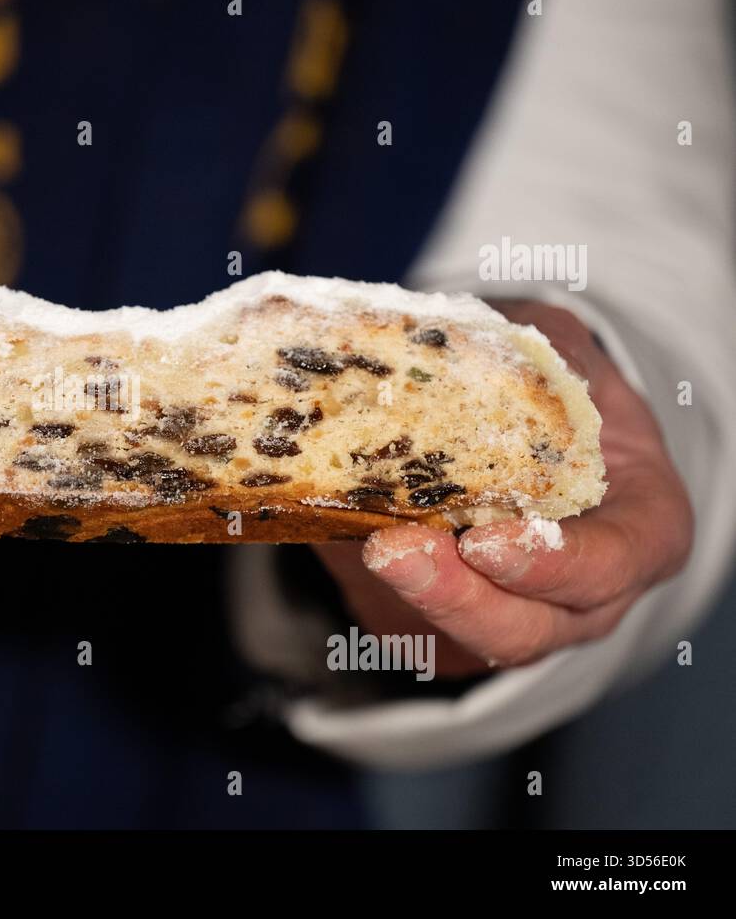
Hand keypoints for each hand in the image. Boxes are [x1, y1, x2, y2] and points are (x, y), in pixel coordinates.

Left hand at [313, 301, 692, 676]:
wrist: (504, 415)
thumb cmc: (551, 384)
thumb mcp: (563, 353)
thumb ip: (545, 358)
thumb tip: (493, 357)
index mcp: (640, 529)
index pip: (611, 563)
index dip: (552, 562)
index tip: (487, 540)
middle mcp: (585, 592)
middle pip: (527, 626)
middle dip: (457, 595)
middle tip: (396, 549)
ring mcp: (518, 612)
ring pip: (463, 635)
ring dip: (409, 596)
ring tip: (369, 549)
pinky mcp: (449, 613)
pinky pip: (413, 620)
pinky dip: (378, 588)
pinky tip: (347, 541)